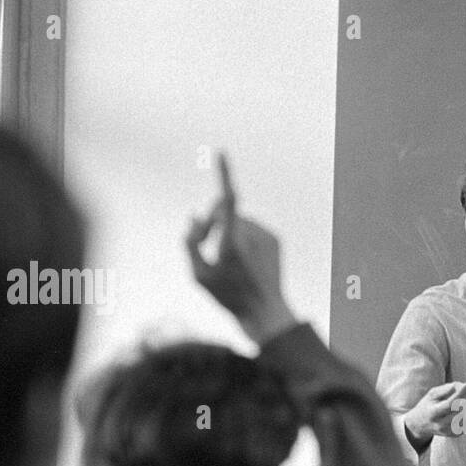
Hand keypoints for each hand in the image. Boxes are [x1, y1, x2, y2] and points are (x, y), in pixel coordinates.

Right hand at [185, 152, 295, 342]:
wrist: (266, 313)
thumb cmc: (229, 297)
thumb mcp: (198, 275)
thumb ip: (190, 243)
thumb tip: (192, 217)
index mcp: (233, 242)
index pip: (229, 200)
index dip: (225, 175)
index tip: (222, 153)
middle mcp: (253, 234)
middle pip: (224, 211)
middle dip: (210, 220)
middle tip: (203, 240)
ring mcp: (267, 235)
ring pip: (237, 219)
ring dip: (226, 229)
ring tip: (224, 256)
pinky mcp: (275, 239)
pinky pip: (251, 228)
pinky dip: (242, 236)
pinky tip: (241, 258)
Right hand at [404, 382, 465, 442]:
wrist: (421, 425)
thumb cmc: (428, 405)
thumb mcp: (431, 394)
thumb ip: (445, 389)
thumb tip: (459, 386)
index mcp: (433, 413)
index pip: (450, 404)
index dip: (460, 394)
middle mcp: (441, 424)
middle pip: (461, 410)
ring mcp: (449, 431)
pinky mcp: (455, 435)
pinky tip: (465, 409)